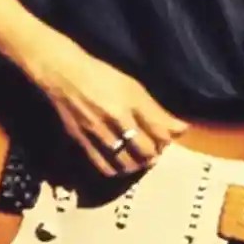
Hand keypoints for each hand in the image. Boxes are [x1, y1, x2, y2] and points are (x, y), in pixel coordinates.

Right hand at [28, 45, 186, 175]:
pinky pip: (104, 165)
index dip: (169, 138)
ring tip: (141, 159)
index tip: (170, 137)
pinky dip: (117, 170)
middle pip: (146, 149)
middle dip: (156, 153)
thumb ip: (155, 110)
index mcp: (131, 101)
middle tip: (156, 149)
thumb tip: (180, 129)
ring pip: (127, 161)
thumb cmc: (102, 76)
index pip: (160, 130)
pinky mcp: (82, 140)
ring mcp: (98, 131)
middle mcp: (116, 117)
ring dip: (139, 164)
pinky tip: (121, 165)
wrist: (64, 74)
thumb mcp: (132, 86)